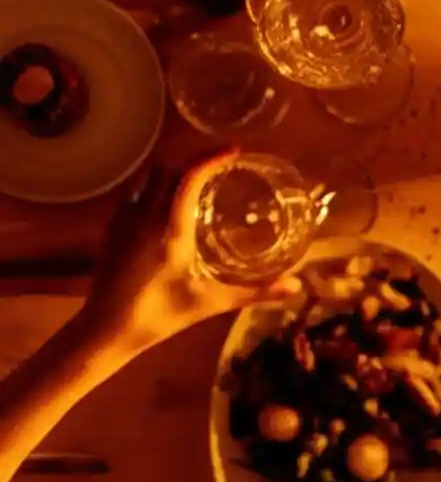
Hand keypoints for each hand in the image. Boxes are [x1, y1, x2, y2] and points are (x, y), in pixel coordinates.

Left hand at [81, 150, 283, 350]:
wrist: (106, 331)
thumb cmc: (160, 316)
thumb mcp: (211, 303)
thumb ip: (254, 292)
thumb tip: (294, 286)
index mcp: (169, 230)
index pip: (188, 178)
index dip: (211, 158)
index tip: (235, 151)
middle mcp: (143, 217)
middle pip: (168, 170)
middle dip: (194, 165)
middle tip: (220, 172)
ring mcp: (123, 221)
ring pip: (147, 179)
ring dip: (172, 175)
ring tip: (196, 186)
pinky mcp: (112, 230)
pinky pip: (134, 194)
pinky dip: (153, 190)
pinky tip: (167, 210)